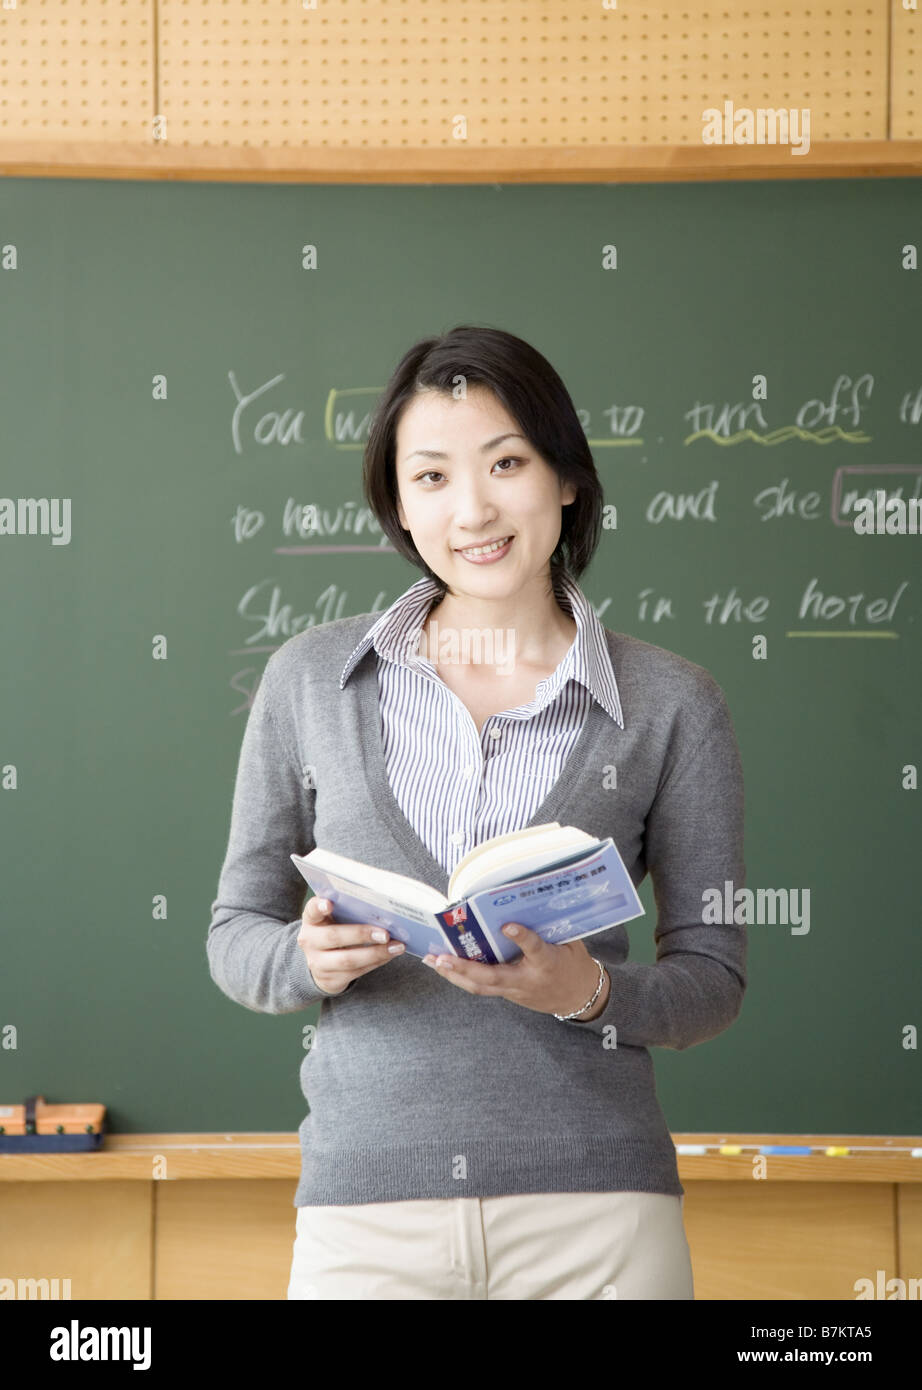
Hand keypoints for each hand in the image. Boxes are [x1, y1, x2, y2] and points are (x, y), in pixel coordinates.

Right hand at [297, 895, 405, 995]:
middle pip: (334, 936)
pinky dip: (376, 962)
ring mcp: (318, 963)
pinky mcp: (330, 979)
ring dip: (375, 953)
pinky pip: (356, 972)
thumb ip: (348, 912)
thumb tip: (382, 909)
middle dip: (361, 934)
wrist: (321, 964)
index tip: (329, 903)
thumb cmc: (334, 932)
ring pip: (347, 960)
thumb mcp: (333, 921)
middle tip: (385, 933)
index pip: (312, 910)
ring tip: (396, 947)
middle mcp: (310, 941)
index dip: (319, 906)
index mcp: (312, 921)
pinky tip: (389, 955)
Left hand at [422, 923, 608, 1018]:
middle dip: (464, 968)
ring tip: (433, 962)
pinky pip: (481, 987)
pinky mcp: (508, 995)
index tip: (508, 924)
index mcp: (549, 962)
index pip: (535, 948)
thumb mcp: (568, 942)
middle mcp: (528, 980)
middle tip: (442, 957)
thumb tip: (520, 904)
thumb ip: (544, 927)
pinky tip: (445, 968)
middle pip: (493, 977)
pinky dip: (461, 978)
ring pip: (480, 987)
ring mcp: (516, 992)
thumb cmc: (572, 963)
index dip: (522, 937)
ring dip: (454, 975)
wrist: (578, 997)